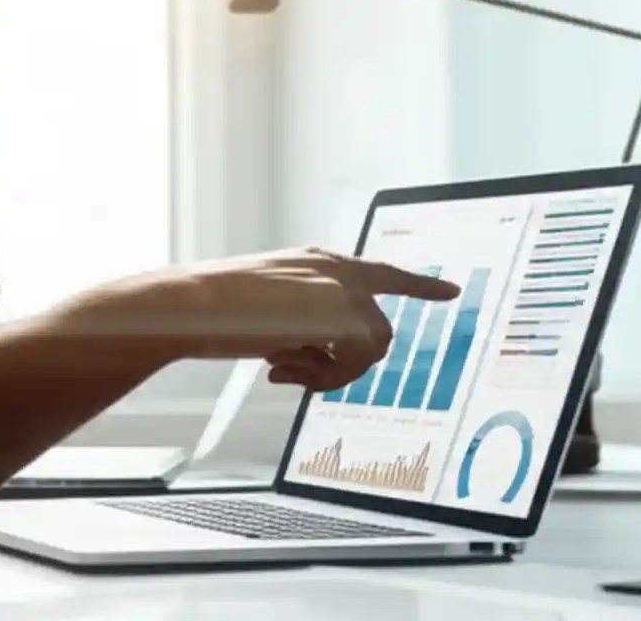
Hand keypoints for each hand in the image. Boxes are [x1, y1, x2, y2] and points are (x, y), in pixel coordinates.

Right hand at [82, 247, 459, 392]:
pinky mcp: (340, 313)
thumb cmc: (216, 312)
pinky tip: (279, 370)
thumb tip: (323, 360)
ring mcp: (341, 288)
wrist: (189, 304)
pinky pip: (356, 361)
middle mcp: (337, 269)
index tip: (451, 290)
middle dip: (346, 365)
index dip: (418, 284)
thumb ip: (306, 327)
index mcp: (319, 262)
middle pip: (380, 330)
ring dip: (333, 373)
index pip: (382, 272)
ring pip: (374, 348)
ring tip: (285, 370)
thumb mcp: (270, 313)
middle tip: (296, 374)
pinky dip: (323, 378)